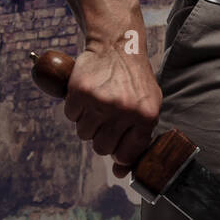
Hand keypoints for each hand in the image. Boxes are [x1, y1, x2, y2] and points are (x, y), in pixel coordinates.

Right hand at [62, 44, 162, 178]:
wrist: (118, 45)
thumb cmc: (134, 80)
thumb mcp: (148, 104)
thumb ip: (138, 138)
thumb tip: (120, 173)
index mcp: (146, 116)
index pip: (128, 154)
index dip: (119, 155)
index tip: (116, 149)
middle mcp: (124, 110)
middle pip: (101, 148)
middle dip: (102, 137)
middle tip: (106, 119)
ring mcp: (101, 101)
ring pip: (84, 134)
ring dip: (88, 123)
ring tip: (98, 104)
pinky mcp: (80, 92)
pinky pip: (71, 116)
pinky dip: (76, 108)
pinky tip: (88, 94)